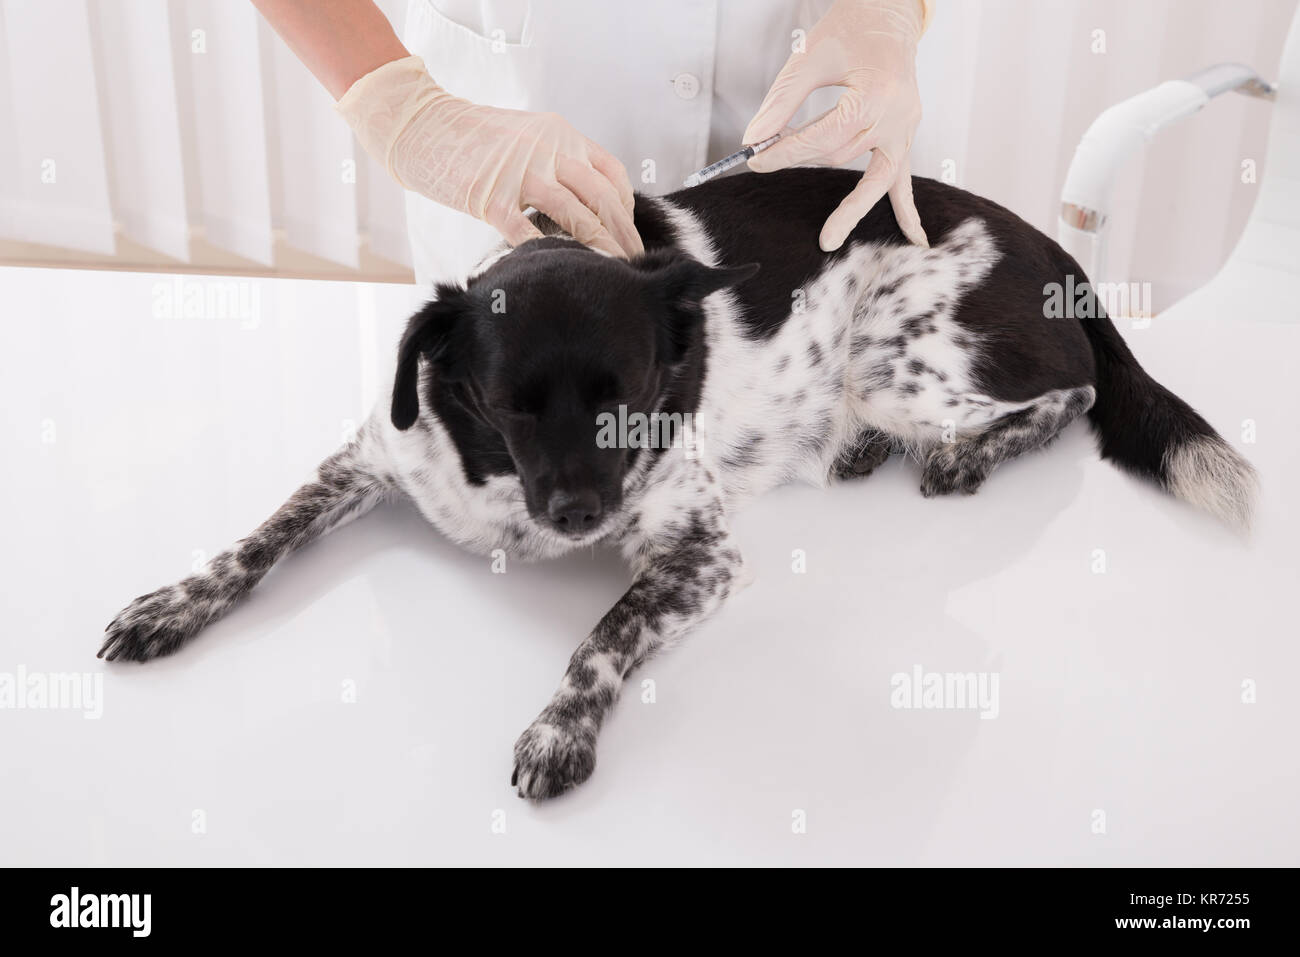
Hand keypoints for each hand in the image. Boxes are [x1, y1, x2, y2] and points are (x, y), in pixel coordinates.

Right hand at [338, 56, 642, 257]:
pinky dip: (546, 253)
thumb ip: (556, 160)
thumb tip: (581, 202)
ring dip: (598, 249)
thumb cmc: (471, 137)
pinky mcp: (492, 196)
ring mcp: (521, 173)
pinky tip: (557, 270)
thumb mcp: (527, 136)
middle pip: (601, 199)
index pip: (611, 174)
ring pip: (575, 216)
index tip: (627, 235)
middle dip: (621, 237)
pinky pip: (527, 231)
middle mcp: (549, 150)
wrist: (420, 123)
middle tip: (631, 265)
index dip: (626, 209)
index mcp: (561, 134)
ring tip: (609, 274)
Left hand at [743, 0, 928, 251]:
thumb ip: (783, 100)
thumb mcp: (811, 57)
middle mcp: (896, 116)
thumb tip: (755, 137)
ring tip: (828, 239)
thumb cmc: (853, 28)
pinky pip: (904, 179)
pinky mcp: (905, 136)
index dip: (785, 151)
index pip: (823, 138)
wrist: (888, 15)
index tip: (755, 157)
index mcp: (875, 95)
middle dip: (801, 159)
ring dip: (846, 201)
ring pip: (869, 175)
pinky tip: (915, 240)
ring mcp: (905, 129)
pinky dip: (907, 210)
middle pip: (840, 156)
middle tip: (766, 159)